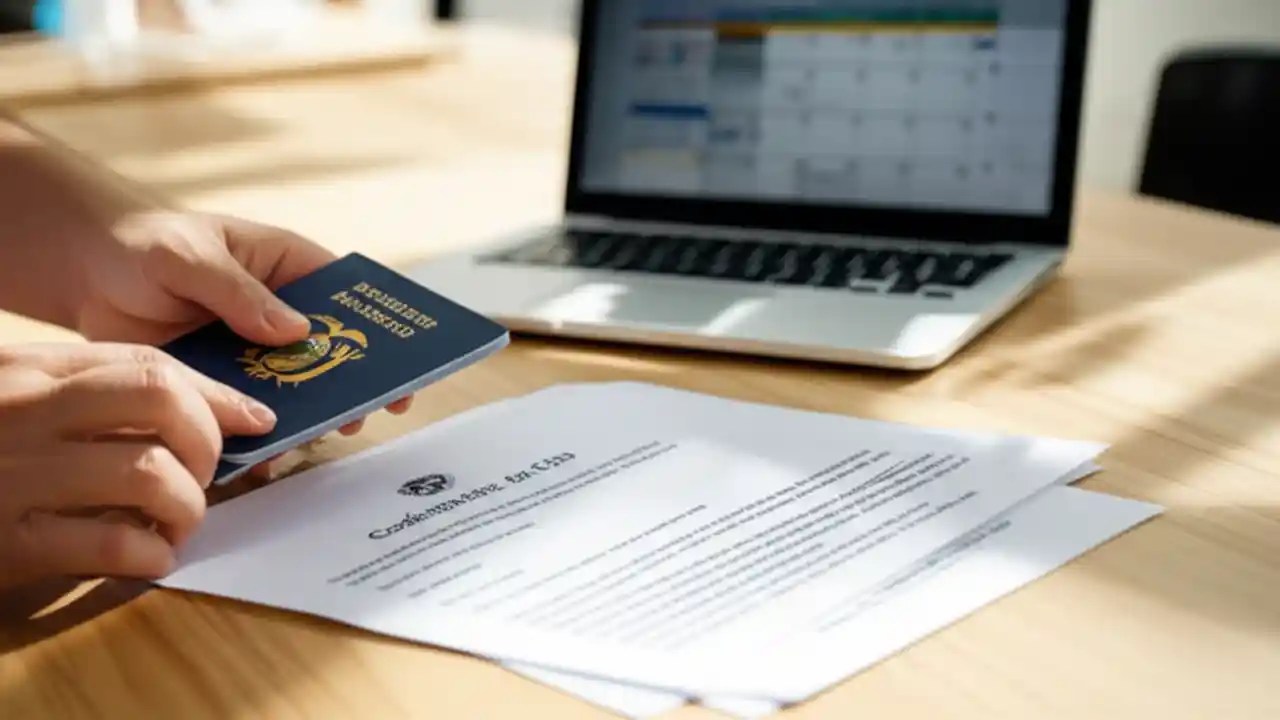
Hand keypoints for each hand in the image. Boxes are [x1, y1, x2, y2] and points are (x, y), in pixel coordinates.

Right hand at [0, 343, 276, 588]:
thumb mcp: (17, 405)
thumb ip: (90, 398)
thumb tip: (214, 413)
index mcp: (29, 369)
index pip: (148, 364)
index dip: (216, 395)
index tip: (255, 420)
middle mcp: (24, 408)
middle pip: (160, 400)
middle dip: (206, 443)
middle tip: (205, 477)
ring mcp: (16, 472)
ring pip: (149, 471)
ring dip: (186, 506)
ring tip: (178, 526)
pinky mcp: (10, 541)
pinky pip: (110, 543)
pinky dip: (150, 554)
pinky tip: (153, 559)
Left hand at [75, 211, 413, 434]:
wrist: (84, 275)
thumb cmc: (143, 245)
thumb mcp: (189, 257)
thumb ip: (237, 291)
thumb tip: (295, 332)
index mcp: (287, 268)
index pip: (346, 297)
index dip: (377, 329)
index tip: (401, 364)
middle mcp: (278, 315)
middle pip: (330, 353)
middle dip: (351, 385)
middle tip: (360, 415)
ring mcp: (251, 353)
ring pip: (293, 390)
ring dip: (307, 416)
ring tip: (313, 439)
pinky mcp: (219, 384)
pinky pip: (248, 414)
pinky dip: (257, 437)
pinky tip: (260, 456)